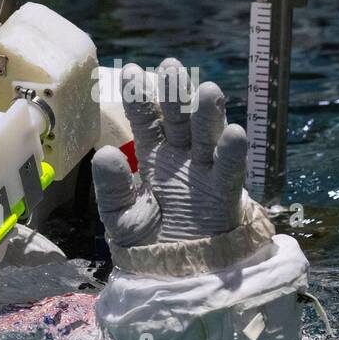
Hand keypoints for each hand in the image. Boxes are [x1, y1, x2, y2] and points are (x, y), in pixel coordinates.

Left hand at [92, 59, 249, 248]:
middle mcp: (181, 158)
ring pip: (207, 137)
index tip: (130, 71)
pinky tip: (235, 134)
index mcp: (154, 157)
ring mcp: (205, 172)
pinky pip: (230, 171)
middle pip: (179, 120)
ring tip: (208, 91)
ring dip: (208, 115)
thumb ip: (112, 187)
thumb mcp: (120, 214)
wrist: (172, 273)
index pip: (147, 121)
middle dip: (175, 94)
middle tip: (171, 66)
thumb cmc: (146, 239)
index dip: (140, 98)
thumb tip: (103, 153)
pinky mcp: (225, 195)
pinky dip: (233, 153)